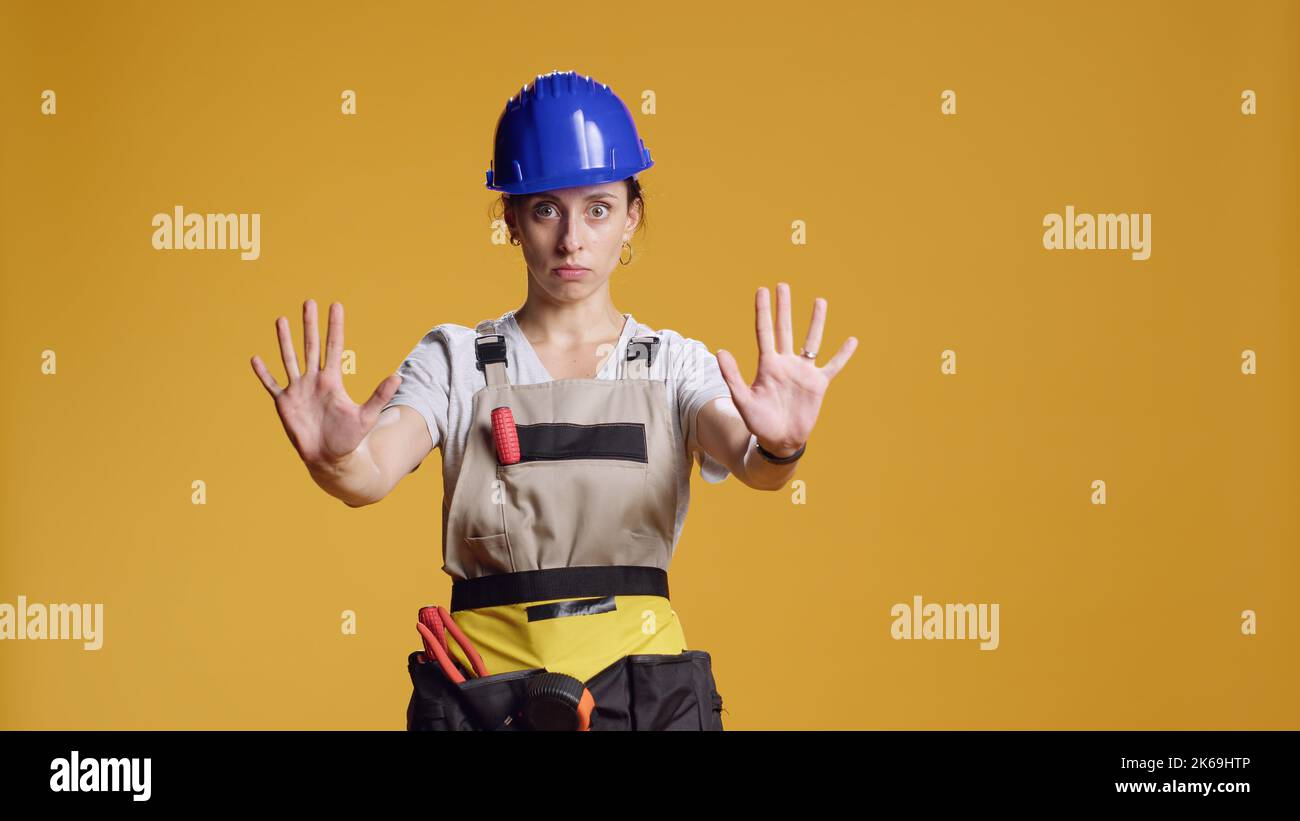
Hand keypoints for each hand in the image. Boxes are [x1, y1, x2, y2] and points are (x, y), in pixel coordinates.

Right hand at [250, 300, 402, 469]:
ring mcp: (298, 390)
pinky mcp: (285, 403)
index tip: (335, 306)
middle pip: (311, 346)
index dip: (335, 326)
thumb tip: (398, 378)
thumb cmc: (349, 438)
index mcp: (332, 380)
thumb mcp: (366, 417)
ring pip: (290, 359)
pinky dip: (264, 373)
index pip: (334, 346)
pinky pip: (272, 385)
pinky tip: (256, 359)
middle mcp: (314, 380)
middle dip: (310, 324)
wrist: (329, 458)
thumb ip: (379, 396)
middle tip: (309, 302)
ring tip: (281, 319)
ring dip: (285, 340)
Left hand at [715, 283, 856, 456]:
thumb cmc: (758, 422)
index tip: (762, 290)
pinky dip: (843, 354)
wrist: (779, 441)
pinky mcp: (818, 384)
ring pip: (812, 341)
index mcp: (767, 365)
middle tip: (783, 285)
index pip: (764, 331)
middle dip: (784, 307)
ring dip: (816, 322)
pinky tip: (852, 340)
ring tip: (819, 301)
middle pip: (785, 329)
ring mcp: (803, 372)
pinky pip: (833, 366)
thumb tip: (720, 351)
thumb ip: (732, 376)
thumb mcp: (742, 400)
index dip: (763, 311)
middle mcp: (786, 363)